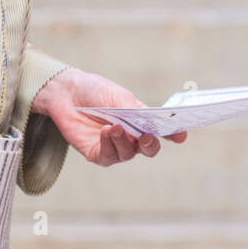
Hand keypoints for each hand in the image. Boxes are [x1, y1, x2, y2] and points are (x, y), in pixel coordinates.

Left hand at [31, 67, 187, 166]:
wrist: (66, 93)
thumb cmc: (96, 92)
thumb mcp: (120, 97)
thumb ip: (135, 111)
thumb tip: (151, 122)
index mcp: (142, 121)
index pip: (163, 131)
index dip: (175, 134)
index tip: (181, 134)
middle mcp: (131, 137)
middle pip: (149, 149)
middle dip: (150, 144)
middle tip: (146, 136)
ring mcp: (115, 147)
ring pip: (128, 153)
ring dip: (123, 141)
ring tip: (114, 126)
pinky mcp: (97, 154)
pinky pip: (108, 156)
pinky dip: (109, 145)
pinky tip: (105, 131)